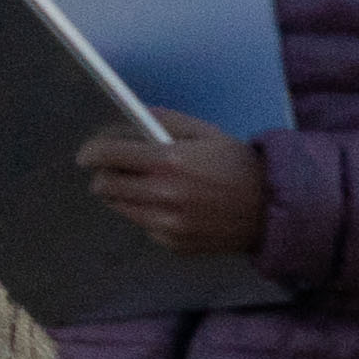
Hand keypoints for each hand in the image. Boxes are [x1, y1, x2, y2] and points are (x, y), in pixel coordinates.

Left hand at [74, 131, 277, 261]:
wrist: (272, 209)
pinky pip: (144, 226)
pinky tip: (171, 206)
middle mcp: (164, 195)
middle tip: (114, 170)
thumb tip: (133, 115)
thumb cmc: (238, 165)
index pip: (109, 155)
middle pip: (105, 186)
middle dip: (104, 175)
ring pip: (120, 208)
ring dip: (124, 194)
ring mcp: (168, 223)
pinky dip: (147, 214)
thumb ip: (165, 122)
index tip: (86, 155)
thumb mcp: (205, 133)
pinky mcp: (173, 243)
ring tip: (146, 186)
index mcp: (170, 161)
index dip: (91, 153)